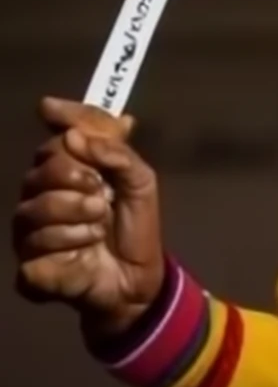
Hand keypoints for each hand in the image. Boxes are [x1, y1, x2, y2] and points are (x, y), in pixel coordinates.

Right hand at [12, 98, 165, 337]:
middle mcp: (43, 192)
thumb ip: (117, 152)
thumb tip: (73, 134)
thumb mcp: (140, 182)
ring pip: (36, 204)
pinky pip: (37, 240)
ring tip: (100, 221)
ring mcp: (30, 228)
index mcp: (72, 168)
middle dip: (77, 174)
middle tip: (101, 191)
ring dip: (78, 210)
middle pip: (45, 164)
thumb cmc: (136, 225)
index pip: (62, 133)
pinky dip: (71, 239)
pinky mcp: (28, 262)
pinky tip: (87, 246)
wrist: (137, 277)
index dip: (61, 118)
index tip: (50, 109)